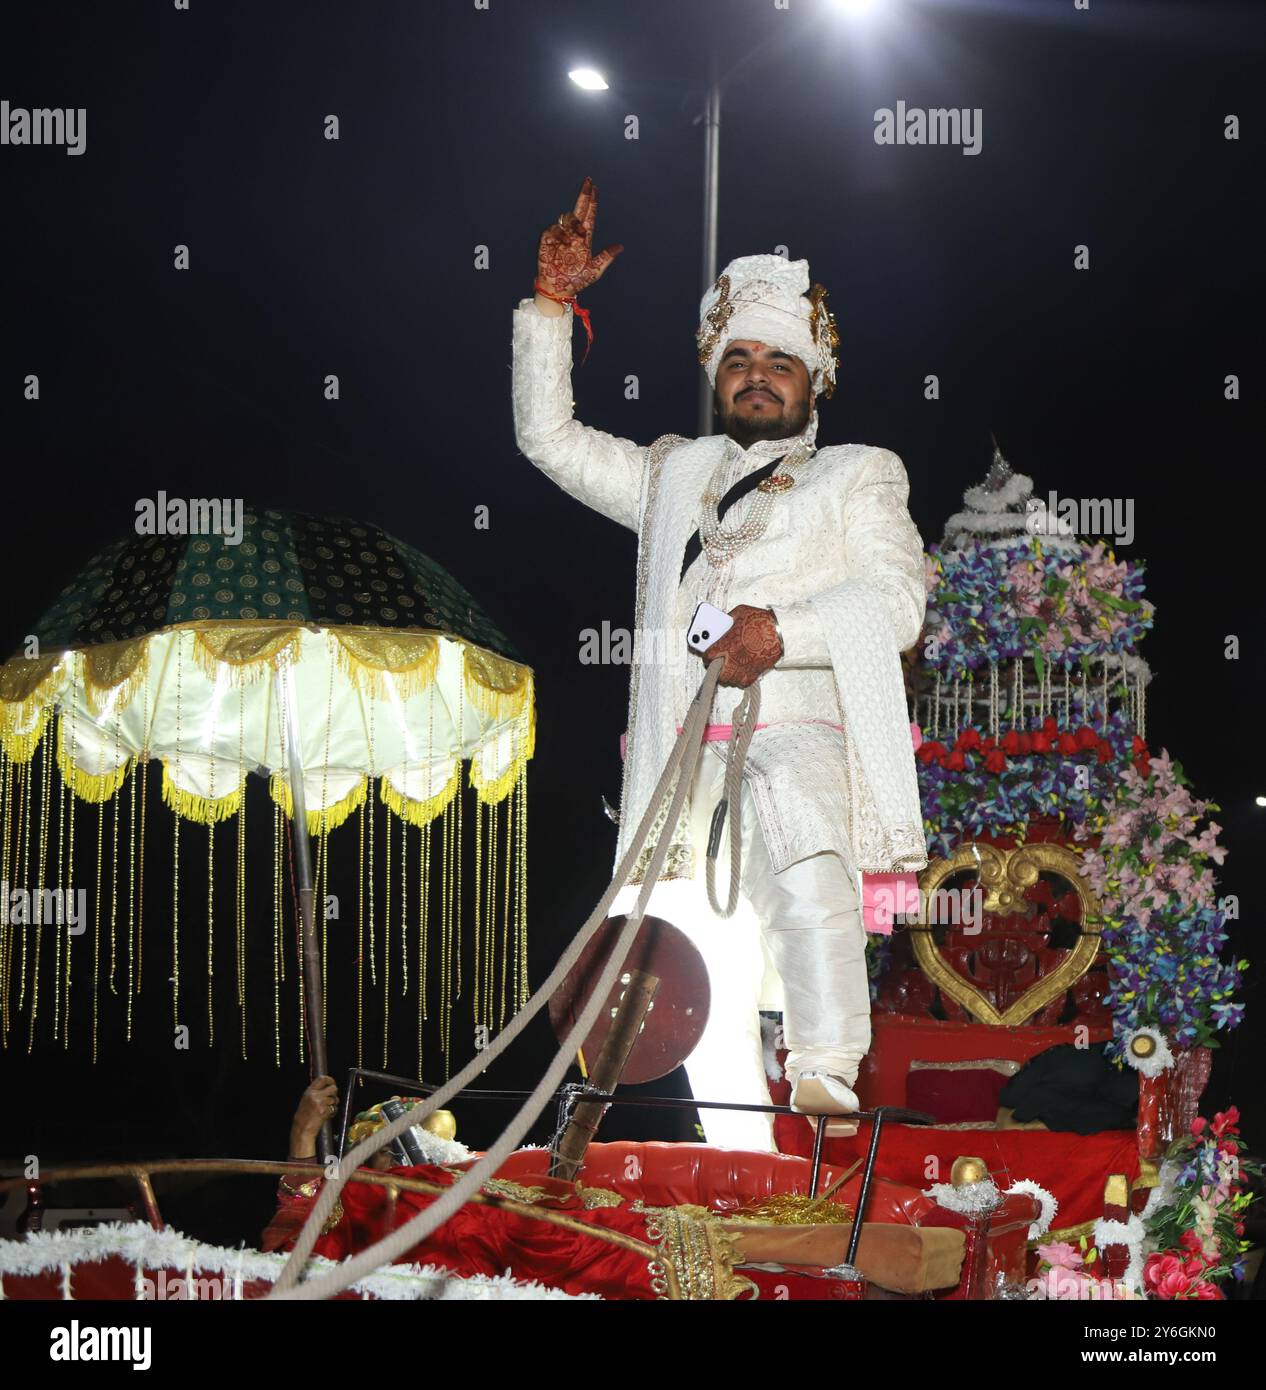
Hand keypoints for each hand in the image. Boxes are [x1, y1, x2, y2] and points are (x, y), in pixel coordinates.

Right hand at [291, 1074, 337, 1145]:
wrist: (302, 1128)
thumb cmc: (304, 1116)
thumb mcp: (306, 1100)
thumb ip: (315, 1092)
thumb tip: (327, 1086)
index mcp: (309, 1092)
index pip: (322, 1079)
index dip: (330, 1079)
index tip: (332, 1083)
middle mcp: (315, 1095)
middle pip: (333, 1088)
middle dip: (335, 1093)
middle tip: (332, 1098)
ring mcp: (320, 1103)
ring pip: (335, 1099)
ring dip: (334, 1104)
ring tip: (327, 1110)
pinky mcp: (325, 1111)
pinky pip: (335, 1108)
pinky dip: (333, 1112)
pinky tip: (327, 1115)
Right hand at [536, 177, 623, 300]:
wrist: (559, 290)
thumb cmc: (576, 281)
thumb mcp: (594, 271)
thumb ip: (606, 257)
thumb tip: (620, 247)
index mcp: (584, 240)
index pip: (589, 217)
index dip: (592, 203)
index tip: (595, 189)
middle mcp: (572, 235)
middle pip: (578, 210)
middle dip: (583, 196)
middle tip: (588, 183)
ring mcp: (560, 237)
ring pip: (566, 218)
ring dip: (574, 222)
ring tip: (581, 233)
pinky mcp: (547, 241)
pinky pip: (553, 229)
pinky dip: (560, 233)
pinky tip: (566, 242)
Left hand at [702, 605, 782, 687]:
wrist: (780, 632)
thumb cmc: (762, 622)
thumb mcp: (740, 612)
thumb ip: (728, 619)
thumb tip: (722, 621)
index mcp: (727, 644)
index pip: (708, 656)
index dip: (706, 655)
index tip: (707, 653)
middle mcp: (734, 658)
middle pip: (717, 672)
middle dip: (715, 667)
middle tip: (716, 662)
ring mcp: (744, 667)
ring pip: (729, 680)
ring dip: (726, 674)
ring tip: (727, 667)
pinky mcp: (755, 672)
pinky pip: (742, 682)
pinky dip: (739, 679)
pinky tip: (739, 671)